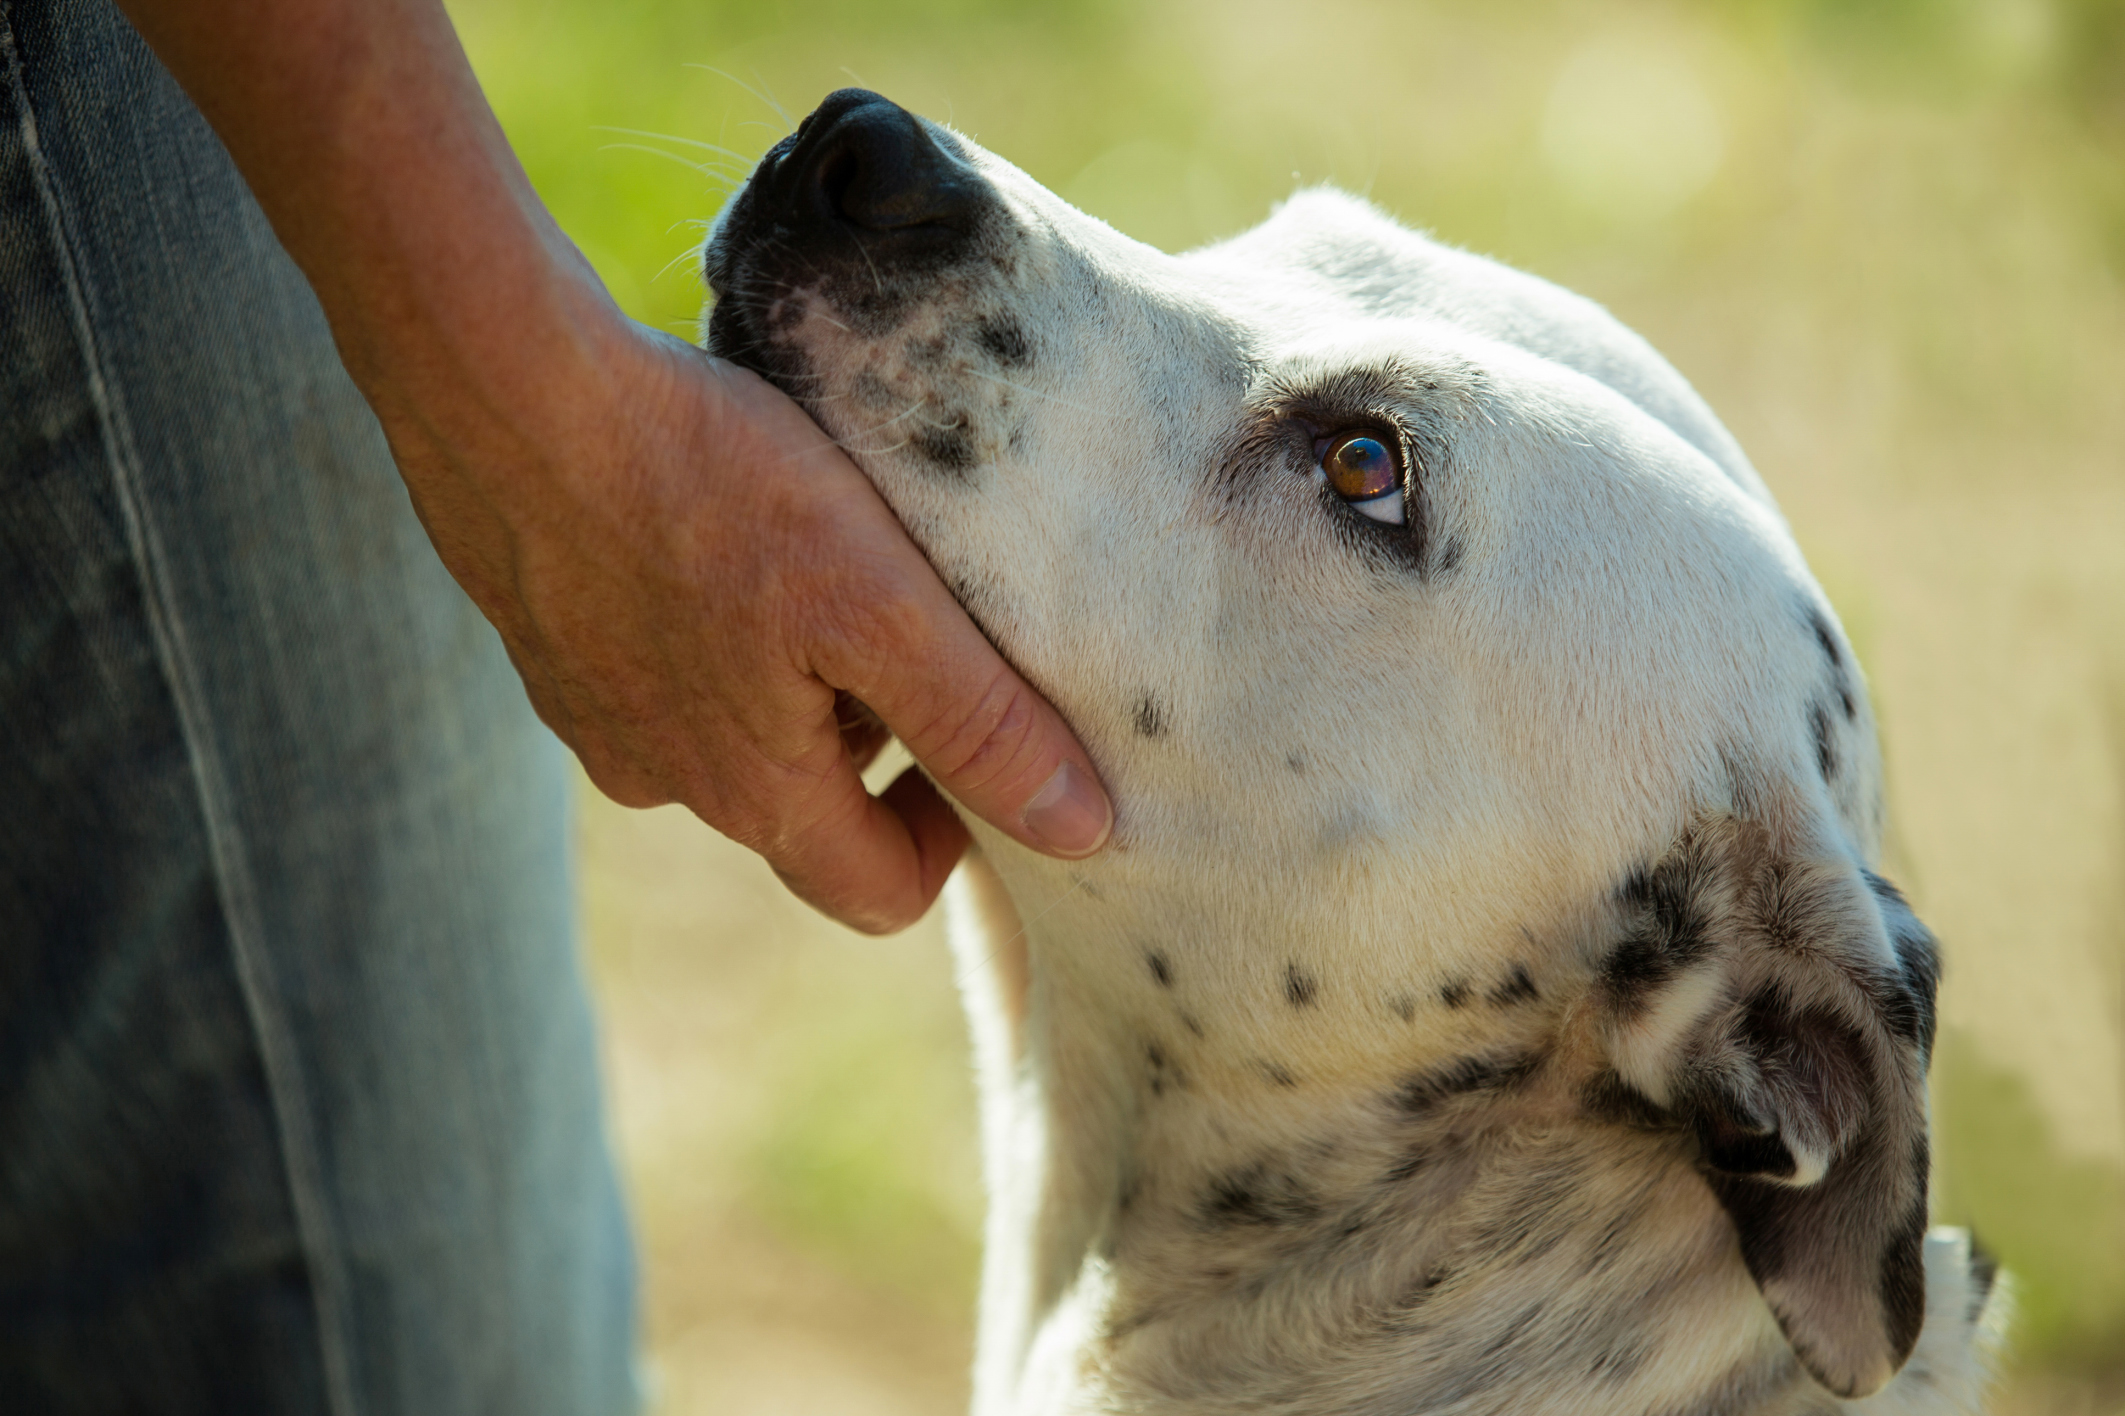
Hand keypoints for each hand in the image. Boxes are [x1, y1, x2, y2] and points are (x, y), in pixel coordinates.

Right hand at [380, 298, 1110, 932]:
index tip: (981, 742)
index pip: (880, 894)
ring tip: (822, 561)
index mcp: (753, 792)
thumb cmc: (701, 484)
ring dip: (792, 679)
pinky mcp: (545, 642)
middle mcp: (662, 780)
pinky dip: (712, 626)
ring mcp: (590, 716)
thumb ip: (981, 723)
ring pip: (729, 734)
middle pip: (806, 811)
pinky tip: (722, 529)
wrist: (500, 385)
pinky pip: (657, 667)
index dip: (954, 838)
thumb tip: (1083, 833)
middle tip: (913, 626)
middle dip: (878, 743)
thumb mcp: (879, 602)